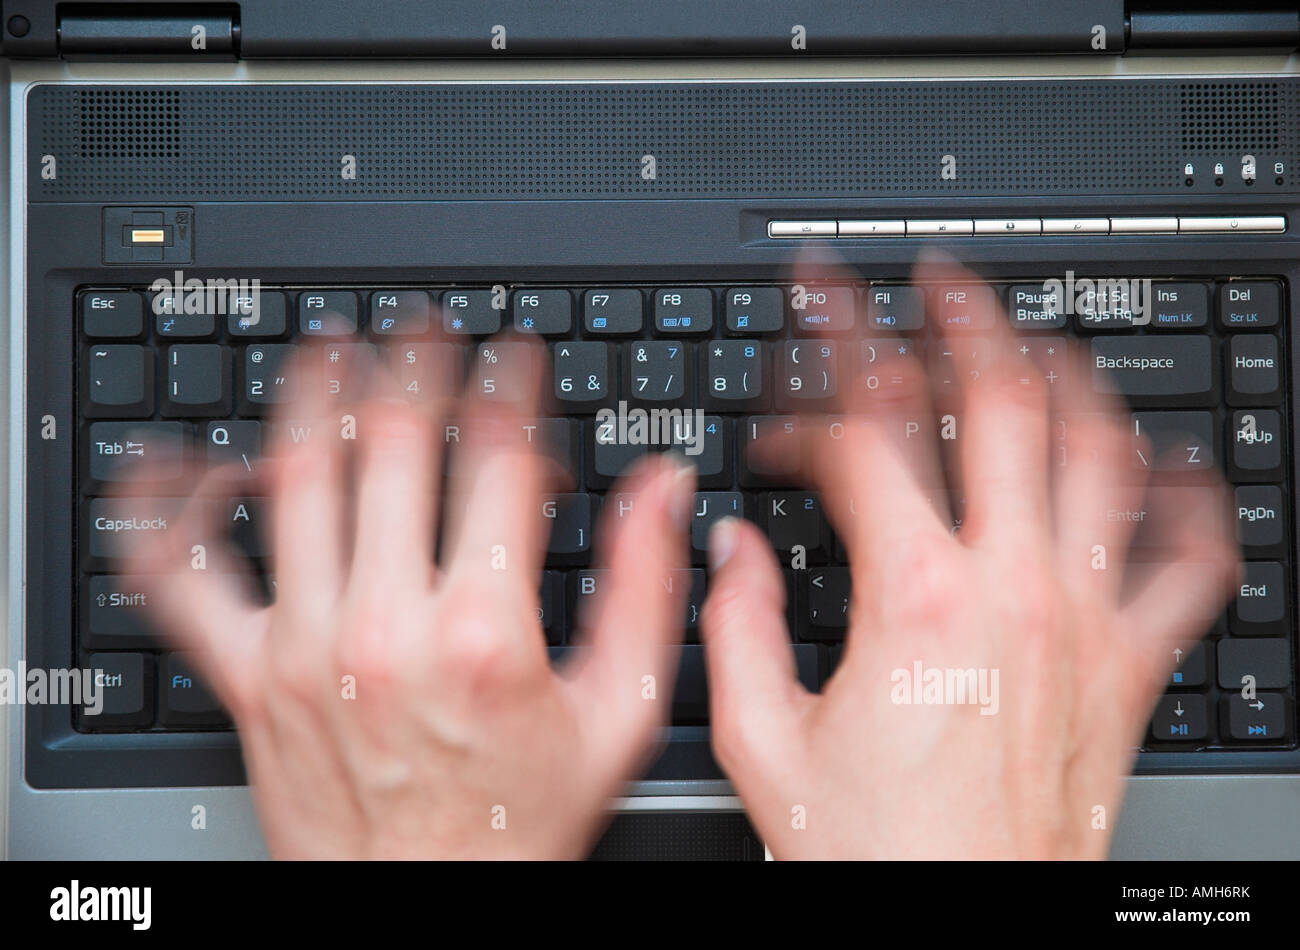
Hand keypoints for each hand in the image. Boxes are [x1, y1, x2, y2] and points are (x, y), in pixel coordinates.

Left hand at [126, 344, 694, 858]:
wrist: (425, 905)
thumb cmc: (521, 819)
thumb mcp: (621, 714)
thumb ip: (645, 589)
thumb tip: (662, 490)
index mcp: (486, 630)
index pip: (498, 456)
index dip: (512, 383)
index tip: (517, 356)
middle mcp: (386, 625)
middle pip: (393, 443)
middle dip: (418, 362)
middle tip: (430, 328)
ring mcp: (304, 646)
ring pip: (296, 478)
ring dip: (315, 393)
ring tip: (334, 343)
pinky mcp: (246, 676)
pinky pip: (183, 580)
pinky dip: (172, 510)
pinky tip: (186, 460)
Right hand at [701, 257, 1238, 858]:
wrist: (966, 923)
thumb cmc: (875, 851)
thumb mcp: (762, 741)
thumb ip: (733, 626)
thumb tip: (730, 546)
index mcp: (915, 599)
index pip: (863, 438)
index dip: (812, 395)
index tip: (784, 393)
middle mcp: (1014, 589)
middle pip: (996, 402)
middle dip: (956, 317)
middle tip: (928, 276)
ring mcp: (1085, 621)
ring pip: (1098, 454)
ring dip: (1067, 376)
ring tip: (1034, 337)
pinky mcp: (1132, 667)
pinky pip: (1190, 566)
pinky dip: (1187, 502)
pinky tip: (1168, 464)